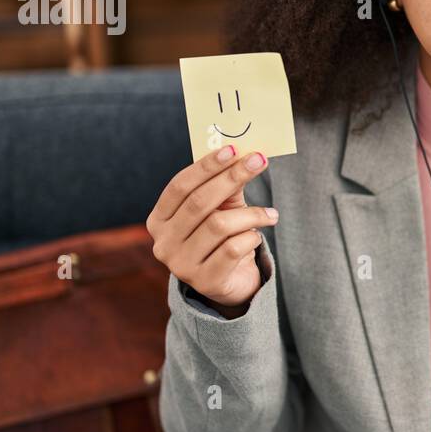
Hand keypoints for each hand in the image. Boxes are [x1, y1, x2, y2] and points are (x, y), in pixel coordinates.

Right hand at [146, 145, 277, 314]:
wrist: (231, 281)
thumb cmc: (222, 237)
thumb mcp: (221, 209)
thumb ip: (226, 186)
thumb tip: (244, 156)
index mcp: (159, 219)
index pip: (179, 186)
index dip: (205, 166)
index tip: (233, 149)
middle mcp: (163, 243)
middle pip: (199, 202)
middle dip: (232, 178)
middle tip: (259, 162)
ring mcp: (181, 265)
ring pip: (219, 225)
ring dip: (251, 214)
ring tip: (271, 214)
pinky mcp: (205, 282)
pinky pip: (233, 249)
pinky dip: (251, 237)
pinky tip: (258, 236)